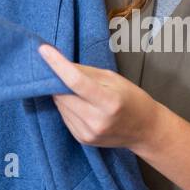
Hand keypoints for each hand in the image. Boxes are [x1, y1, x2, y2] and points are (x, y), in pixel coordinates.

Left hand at [38, 44, 162, 151]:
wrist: (145, 130)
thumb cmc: (132, 99)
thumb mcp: (114, 79)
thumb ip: (86, 72)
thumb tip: (60, 64)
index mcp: (109, 102)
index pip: (76, 82)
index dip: (57, 65)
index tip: (44, 50)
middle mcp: (97, 120)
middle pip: (63, 95)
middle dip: (57, 80)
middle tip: (60, 70)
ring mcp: (88, 132)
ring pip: (61, 106)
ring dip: (61, 94)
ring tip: (76, 90)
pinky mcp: (82, 139)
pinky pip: (65, 117)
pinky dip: (66, 106)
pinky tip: (79, 103)